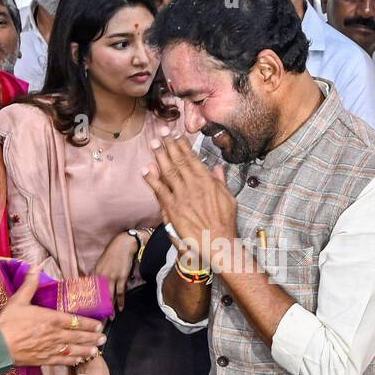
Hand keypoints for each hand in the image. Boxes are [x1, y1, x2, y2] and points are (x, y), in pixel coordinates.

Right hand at [0, 268, 107, 366]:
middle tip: (103, 338)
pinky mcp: (43, 359)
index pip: (76, 321)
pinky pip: (62, 361)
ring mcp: (50, 349)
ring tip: (96, 350)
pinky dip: (73, 360)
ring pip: (74, 350)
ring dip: (87, 350)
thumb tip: (35, 266)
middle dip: (93, 338)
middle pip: (79, 337)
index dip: (89, 324)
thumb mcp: (18, 300)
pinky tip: (79, 360)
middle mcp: (55, 334)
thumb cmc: (7, 322)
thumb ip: (30, 284)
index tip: (98, 325)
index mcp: (51, 318)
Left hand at [94, 232, 138, 311]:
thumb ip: (96, 275)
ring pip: (109, 296)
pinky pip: (120, 292)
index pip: (89, 291)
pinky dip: (120, 301)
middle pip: (98, 296)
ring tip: (109, 318)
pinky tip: (120, 309)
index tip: (86, 312)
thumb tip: (92, 284)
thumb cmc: (112, 254)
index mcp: (95, 273)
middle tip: (97, 320)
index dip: (88, 302)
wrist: (123, 245)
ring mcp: (111, 277)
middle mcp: (101, 276)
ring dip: (109, 308)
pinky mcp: (121, 278)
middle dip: (98, 309)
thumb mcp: (100, 264)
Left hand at [142, 129, 238, 272]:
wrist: (218, 242)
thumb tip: (217, 168)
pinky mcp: (173, 208)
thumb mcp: (229, 198)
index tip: (176, 135)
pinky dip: (152, 179)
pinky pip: (159, 191)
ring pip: (168, 172)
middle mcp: (193, 185)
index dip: (183, 145)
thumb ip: (220, 182)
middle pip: (178, 161)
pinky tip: (146, 169)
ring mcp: (181, 196)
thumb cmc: (225, 222)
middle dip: (169, 145)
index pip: (192, 158)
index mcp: (207, 181)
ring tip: (154, 144)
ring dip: (160, 156)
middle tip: (161, 132)